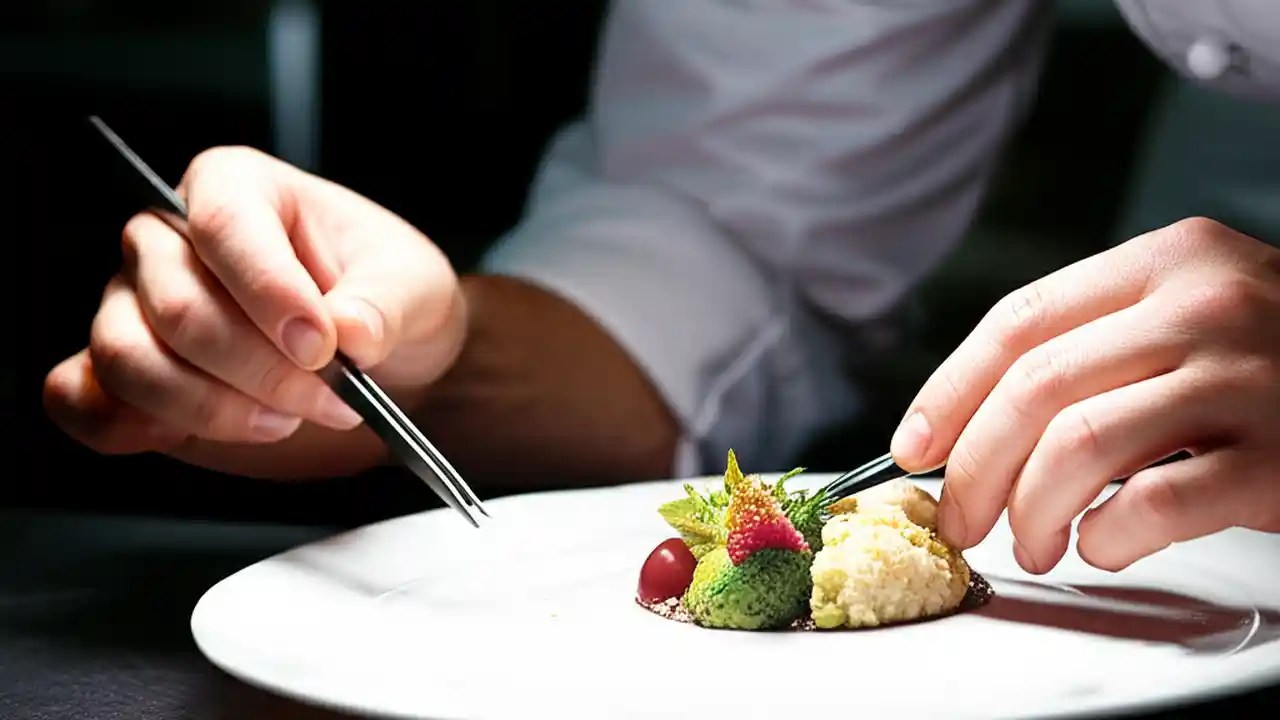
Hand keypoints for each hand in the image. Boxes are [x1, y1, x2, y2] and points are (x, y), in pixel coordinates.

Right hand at [45, 146, 465, 455]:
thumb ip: (383, 306)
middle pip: (176, 305)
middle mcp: (171, 240)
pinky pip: (82, 400)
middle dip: (261, 369)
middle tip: (330, 395)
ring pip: (128, 358)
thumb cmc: (386, 299)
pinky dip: (137, 427)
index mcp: (238, 188)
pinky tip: (214, 430)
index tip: (322, 345)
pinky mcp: (128, 375)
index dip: (269, 291)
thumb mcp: (414, 288)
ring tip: (288, 416)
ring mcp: (136, 306)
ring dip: (214, 407)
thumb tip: (349, 331)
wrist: (386, 360)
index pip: (223, 224)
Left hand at [892, 217, 1279, 572]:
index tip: (913, 446)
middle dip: (974, 467)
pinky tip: (1103, 545)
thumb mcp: (1194, 315)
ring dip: (1028, 511)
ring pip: (1078, 445)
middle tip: (959, 519)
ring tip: (1028, 543)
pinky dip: (1106, 537)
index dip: (948, 390)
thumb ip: (1098, 346)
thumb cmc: (1279, 361)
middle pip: (1035, 387)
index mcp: (1167, 261)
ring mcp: (1249, 378)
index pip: (1020, 321)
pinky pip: (1155, 504)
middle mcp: (1205, 305)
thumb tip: (966, 428)